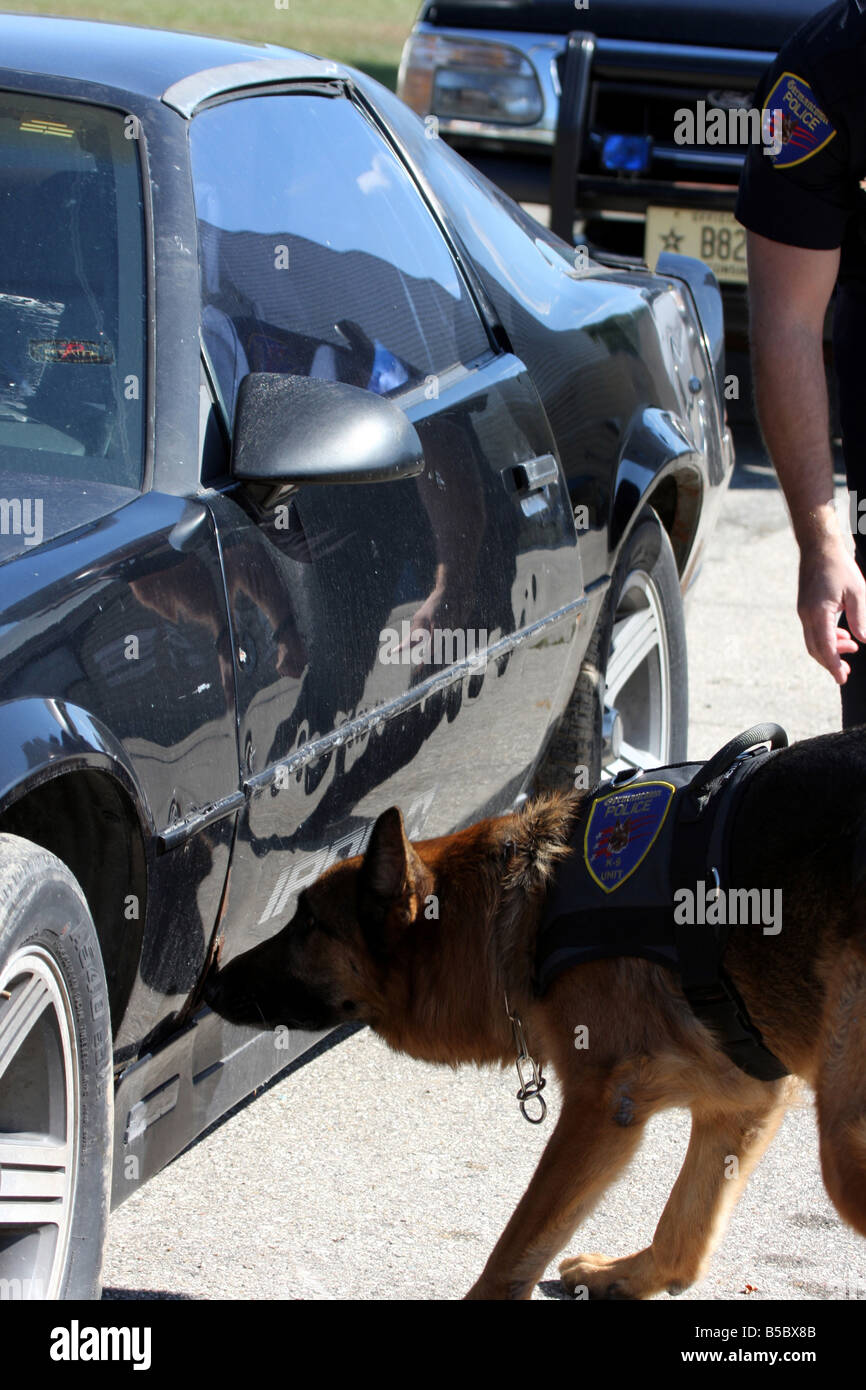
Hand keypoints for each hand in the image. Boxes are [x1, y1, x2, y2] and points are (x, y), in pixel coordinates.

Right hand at [797, 537, 865, 682]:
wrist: (818, 548)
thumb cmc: (839, 567)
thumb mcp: (858, 592)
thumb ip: (860, 618)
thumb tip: (864, 640)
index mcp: (818, 612)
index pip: (825, 646)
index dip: (834, 665)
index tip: (842, 678)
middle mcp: (807, 615)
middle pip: (815, 649)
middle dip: (831, 663)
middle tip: (847, 672)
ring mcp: (804, 612)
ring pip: (813, 642)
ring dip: (830, 650)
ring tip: (852, 647)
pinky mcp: (805, 608)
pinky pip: (813, 631)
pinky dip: (826, 639)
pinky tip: (843, 634)